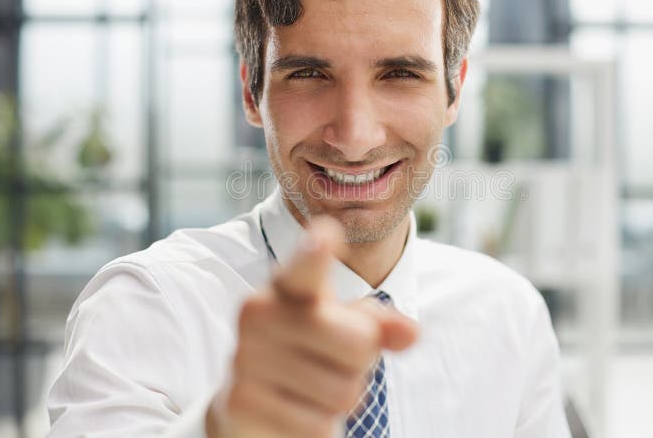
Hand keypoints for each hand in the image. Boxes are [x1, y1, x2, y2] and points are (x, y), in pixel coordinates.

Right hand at [206, 216, 418, 437]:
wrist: (250, 406)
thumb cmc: (309, 355)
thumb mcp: (346, 330)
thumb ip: (379, 324)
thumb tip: (411, 334)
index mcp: (287, 287)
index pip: (307, 268)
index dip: (317, 252)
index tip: (325, 234)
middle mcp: (260, 313)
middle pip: (358, 343)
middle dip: (360, 363)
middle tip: (330, 363)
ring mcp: (245, 356)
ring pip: (343, 391)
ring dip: (340, 399)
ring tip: (311, 389)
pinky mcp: (241, 401)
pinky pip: (319, 426)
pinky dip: (319, 428)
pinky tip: (295, 413)